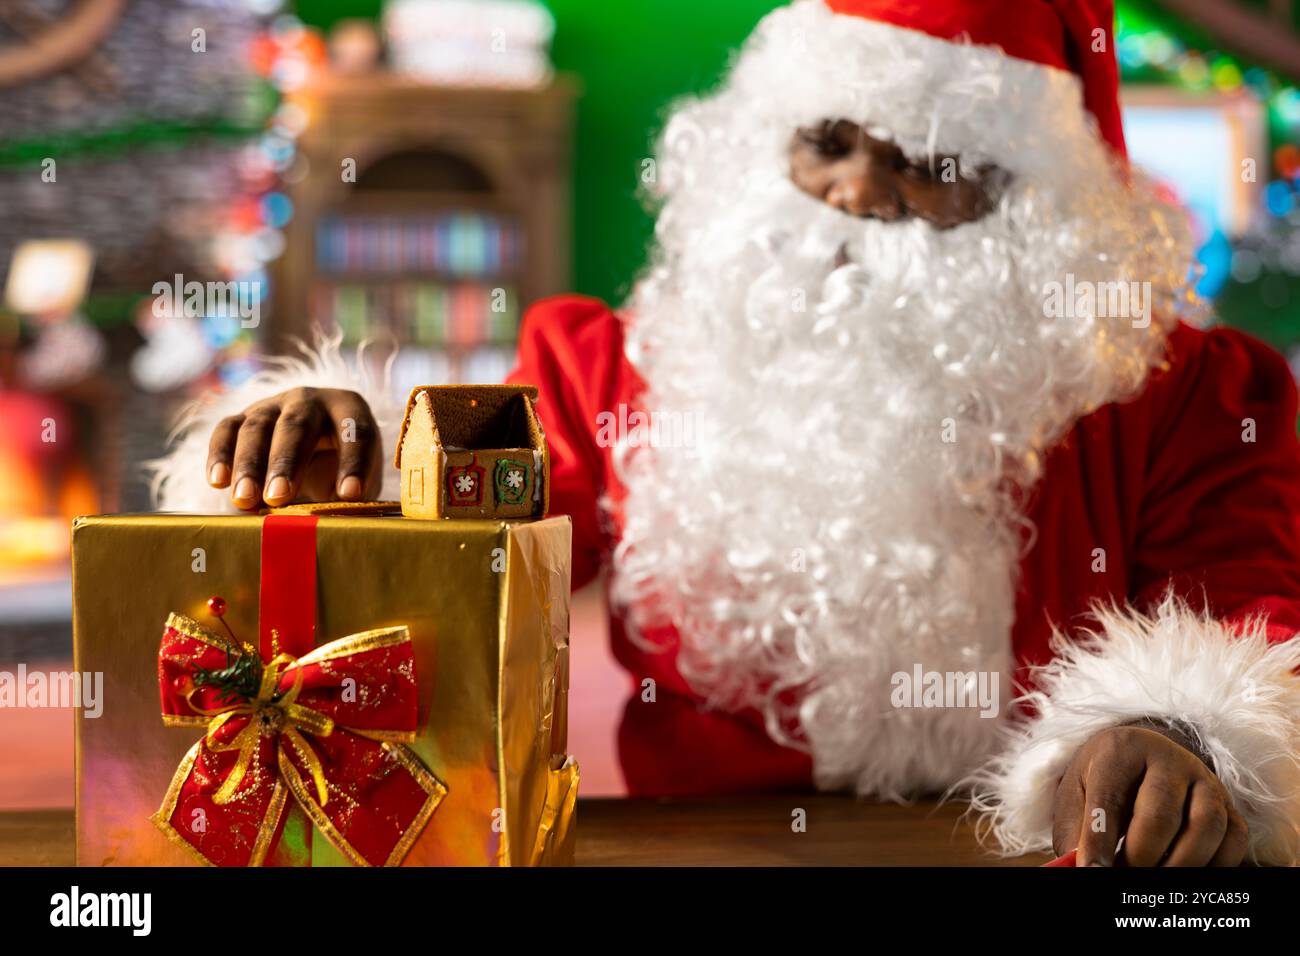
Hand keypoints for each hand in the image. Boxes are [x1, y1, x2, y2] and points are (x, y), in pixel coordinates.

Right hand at [206, 387, 382, 510]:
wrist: (316, 448)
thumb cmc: (342, 467)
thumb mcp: (357, 479)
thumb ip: (350, 498)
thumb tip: (333, 526)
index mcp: (350, 408)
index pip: (355, 432)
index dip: (353, 463)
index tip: (348, 496)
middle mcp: (310, 401)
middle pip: (297, 426)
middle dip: (286, 463)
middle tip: (279, 497)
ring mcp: (273, 405)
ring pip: (257, 428)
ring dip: (249, 464)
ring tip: (245, 498)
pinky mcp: (243, 416)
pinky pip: (227, 430)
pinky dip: (220, 454)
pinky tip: (218, 481)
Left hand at [1052, 722, 1248, 866]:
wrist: (1139, 756)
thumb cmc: (1100, 782)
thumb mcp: (1076, 796)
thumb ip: (1076, 832)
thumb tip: (1084, 868)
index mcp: (1120, 751)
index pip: (1110, 797)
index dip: (1100, 839)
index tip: (1093, 870)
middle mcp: (1167, 759)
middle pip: (1161, 812)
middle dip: (1141, 855)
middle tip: (1125, 876)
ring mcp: (1204, 779)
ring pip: (1206, 825)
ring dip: (1181, 863)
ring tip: (1153, 880)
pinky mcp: (1228, 802)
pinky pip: (1233, 838)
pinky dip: (1215, 864)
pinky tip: (1187, 874)